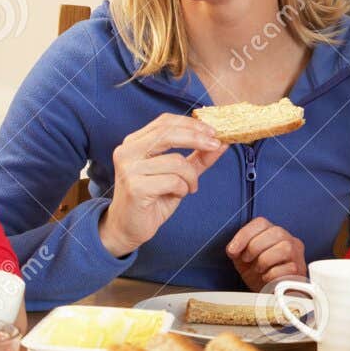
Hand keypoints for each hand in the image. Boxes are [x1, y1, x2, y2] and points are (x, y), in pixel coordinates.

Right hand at [99, 114, 226, 256]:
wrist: (128, 228)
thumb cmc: (152, 199)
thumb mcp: (178, 174)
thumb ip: (197, 158)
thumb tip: (222, 143)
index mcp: (134, 143)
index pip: (165, 122)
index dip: (191, 124)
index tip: (213, 131)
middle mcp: (127, 151)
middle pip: (169, 133)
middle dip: (198, 138)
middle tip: (216, 145)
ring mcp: (129, 169)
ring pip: (176, 161)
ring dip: (191, 176)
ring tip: (190, 187)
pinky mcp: (135, 187)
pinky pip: (173, 181)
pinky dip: (183, 188)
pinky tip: (178, 195)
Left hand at [227, 217, 306, 290]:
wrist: (271, 297)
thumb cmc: (259, 276)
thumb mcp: (245, 261)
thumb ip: (238, 251)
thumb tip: (233, 249)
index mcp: (273, 234)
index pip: (261, 223)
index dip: (244, 234)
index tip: (232, 250)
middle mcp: (289, 241)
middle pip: (276, 232)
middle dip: (254, 247)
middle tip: (246, 260)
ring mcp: (297, 256)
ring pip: (284, 248)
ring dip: (264, 261)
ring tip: (258, 270)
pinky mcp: (299, 272)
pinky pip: (287, 268)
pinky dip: (271, 275)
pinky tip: (267, 279)